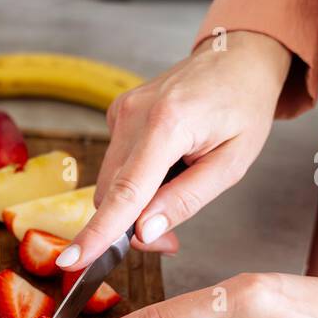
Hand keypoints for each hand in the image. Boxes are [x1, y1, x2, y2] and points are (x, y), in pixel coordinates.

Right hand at [58, 31, 291, 270]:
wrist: (237, 57)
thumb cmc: (244, 106)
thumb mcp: (233, 163)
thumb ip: (186, 199)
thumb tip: (144, 232)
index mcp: (168, 123)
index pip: (126, 192)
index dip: (99, 232)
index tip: (73, 260)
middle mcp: (133, 113)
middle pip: (113, 193)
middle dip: (133, 227)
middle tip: (170, 242)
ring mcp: (120, 111)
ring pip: (111, 182)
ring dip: (135, 205)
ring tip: (178, 192)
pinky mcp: (117, 113)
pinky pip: (116, 164)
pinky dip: (135, 180)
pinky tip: (167, 166)